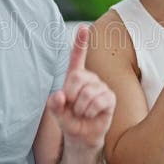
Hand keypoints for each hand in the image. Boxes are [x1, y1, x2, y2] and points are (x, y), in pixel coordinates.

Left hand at [47, 25, 115, 149]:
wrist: (82, 137)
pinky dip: (91, 112)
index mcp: (74, 77)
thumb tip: (59, 95)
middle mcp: (89, 78)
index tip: (84, 27)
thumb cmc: (69, 120)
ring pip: (87, 93)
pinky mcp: (110, 98)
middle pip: (77, 77)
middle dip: (70, 96)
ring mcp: (101, 87)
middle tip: (72, 107)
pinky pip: (98, 102)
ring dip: (80, 108)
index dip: (81, 43)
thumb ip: (54, 105)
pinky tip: (92, 115)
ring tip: (82, 113)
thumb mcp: (56, 113)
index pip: (77, 57)